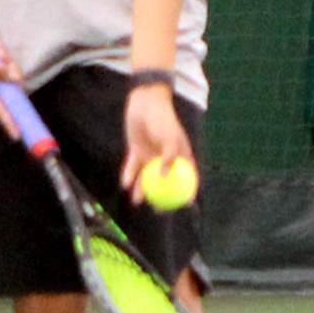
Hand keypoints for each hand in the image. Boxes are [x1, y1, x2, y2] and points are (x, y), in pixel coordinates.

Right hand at [0, 40, 22, 139]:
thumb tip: (16, 79)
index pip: (1, 112)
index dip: (10, 124)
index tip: (17, 136)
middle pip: (12, 89)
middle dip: (11, 69)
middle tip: (2, 53)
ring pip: (8, 80)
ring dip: (6, 63)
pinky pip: (2, 75)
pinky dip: (2, 63)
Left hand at [120, 82, 192, 201]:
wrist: (145, 104)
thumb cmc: (162, 120)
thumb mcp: (170, 138)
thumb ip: (169, 157)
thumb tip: (165, 178)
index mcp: (179, 155)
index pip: (187, 176)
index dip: (188, 191)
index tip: (185, 205)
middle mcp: (165, 158)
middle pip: (165, 183)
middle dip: (161, 198)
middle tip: (157, 209)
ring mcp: (150, 155)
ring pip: (147, 177)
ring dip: (142, 190)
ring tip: (136, 201)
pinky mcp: (136, 151)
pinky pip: (132, 167)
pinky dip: (129, 175)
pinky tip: (125, 185)